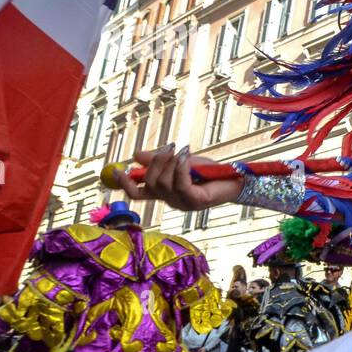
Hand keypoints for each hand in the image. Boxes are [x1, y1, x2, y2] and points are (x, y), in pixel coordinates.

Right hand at [114, 145, 243, 211]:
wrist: (236, 177)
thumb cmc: (210, 171)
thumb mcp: (181, 161)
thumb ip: (160, 159)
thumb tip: (135, 156)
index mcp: (165, 193)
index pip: (138, 193)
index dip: (124, 184)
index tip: (116, 170)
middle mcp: (172, 201)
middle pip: (148, 185)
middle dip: (155, 163)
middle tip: (169, 147)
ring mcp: (183, 203)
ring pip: (162, 184)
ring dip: (169, 163)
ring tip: (182, 151)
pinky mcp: (195, 201)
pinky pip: (180, 184)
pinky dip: (180, 167)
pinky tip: (186, 156)